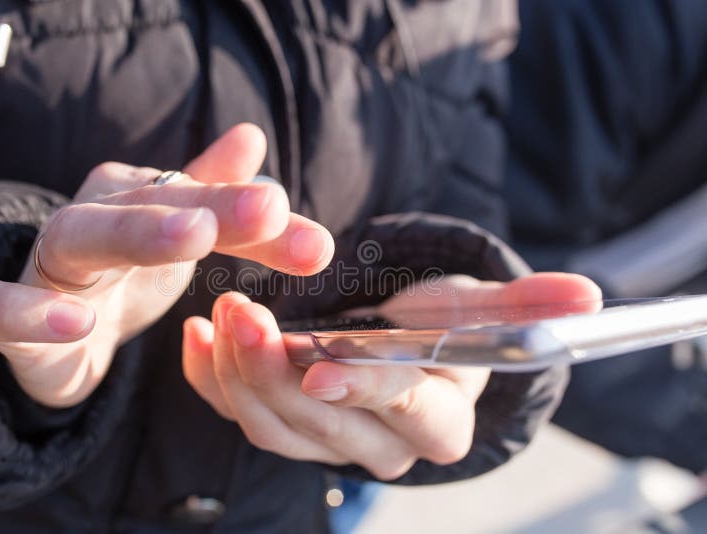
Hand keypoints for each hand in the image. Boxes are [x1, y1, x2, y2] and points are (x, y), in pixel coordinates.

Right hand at [0, 124, 334, 406]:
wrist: (48, 329)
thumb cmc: (122, 273)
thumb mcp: (178, 235)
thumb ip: (218, 195)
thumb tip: (252, 135)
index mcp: (136, 200)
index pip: (206, 204)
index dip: (262, 224)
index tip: (317, 246)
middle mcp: (93, 218)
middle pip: (150, 204)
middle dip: (212, 205)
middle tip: (268, 209)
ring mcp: (47, 264)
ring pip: (80, 236)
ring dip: (134, 234)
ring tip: (193, 239)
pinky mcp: (6, 315)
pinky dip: (30, 310)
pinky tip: (78, 322)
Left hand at [182, 273, 600, 478]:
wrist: (399, 348)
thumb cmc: (445, 328)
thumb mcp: (483, 310)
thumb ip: (527, 306)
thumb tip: (588, 296)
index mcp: (433, 418)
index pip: (402, 414)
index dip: (366, 391)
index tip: (320, 365)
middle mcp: (376, 444)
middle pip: (321, 425)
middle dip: (277, 373)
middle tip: (243, 311)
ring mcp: (322, 440)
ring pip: (270, 424)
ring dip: (238, 370)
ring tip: (220, 312)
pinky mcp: (279, 422)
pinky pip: (234, 412)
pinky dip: (208, 377)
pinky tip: (194, 334)